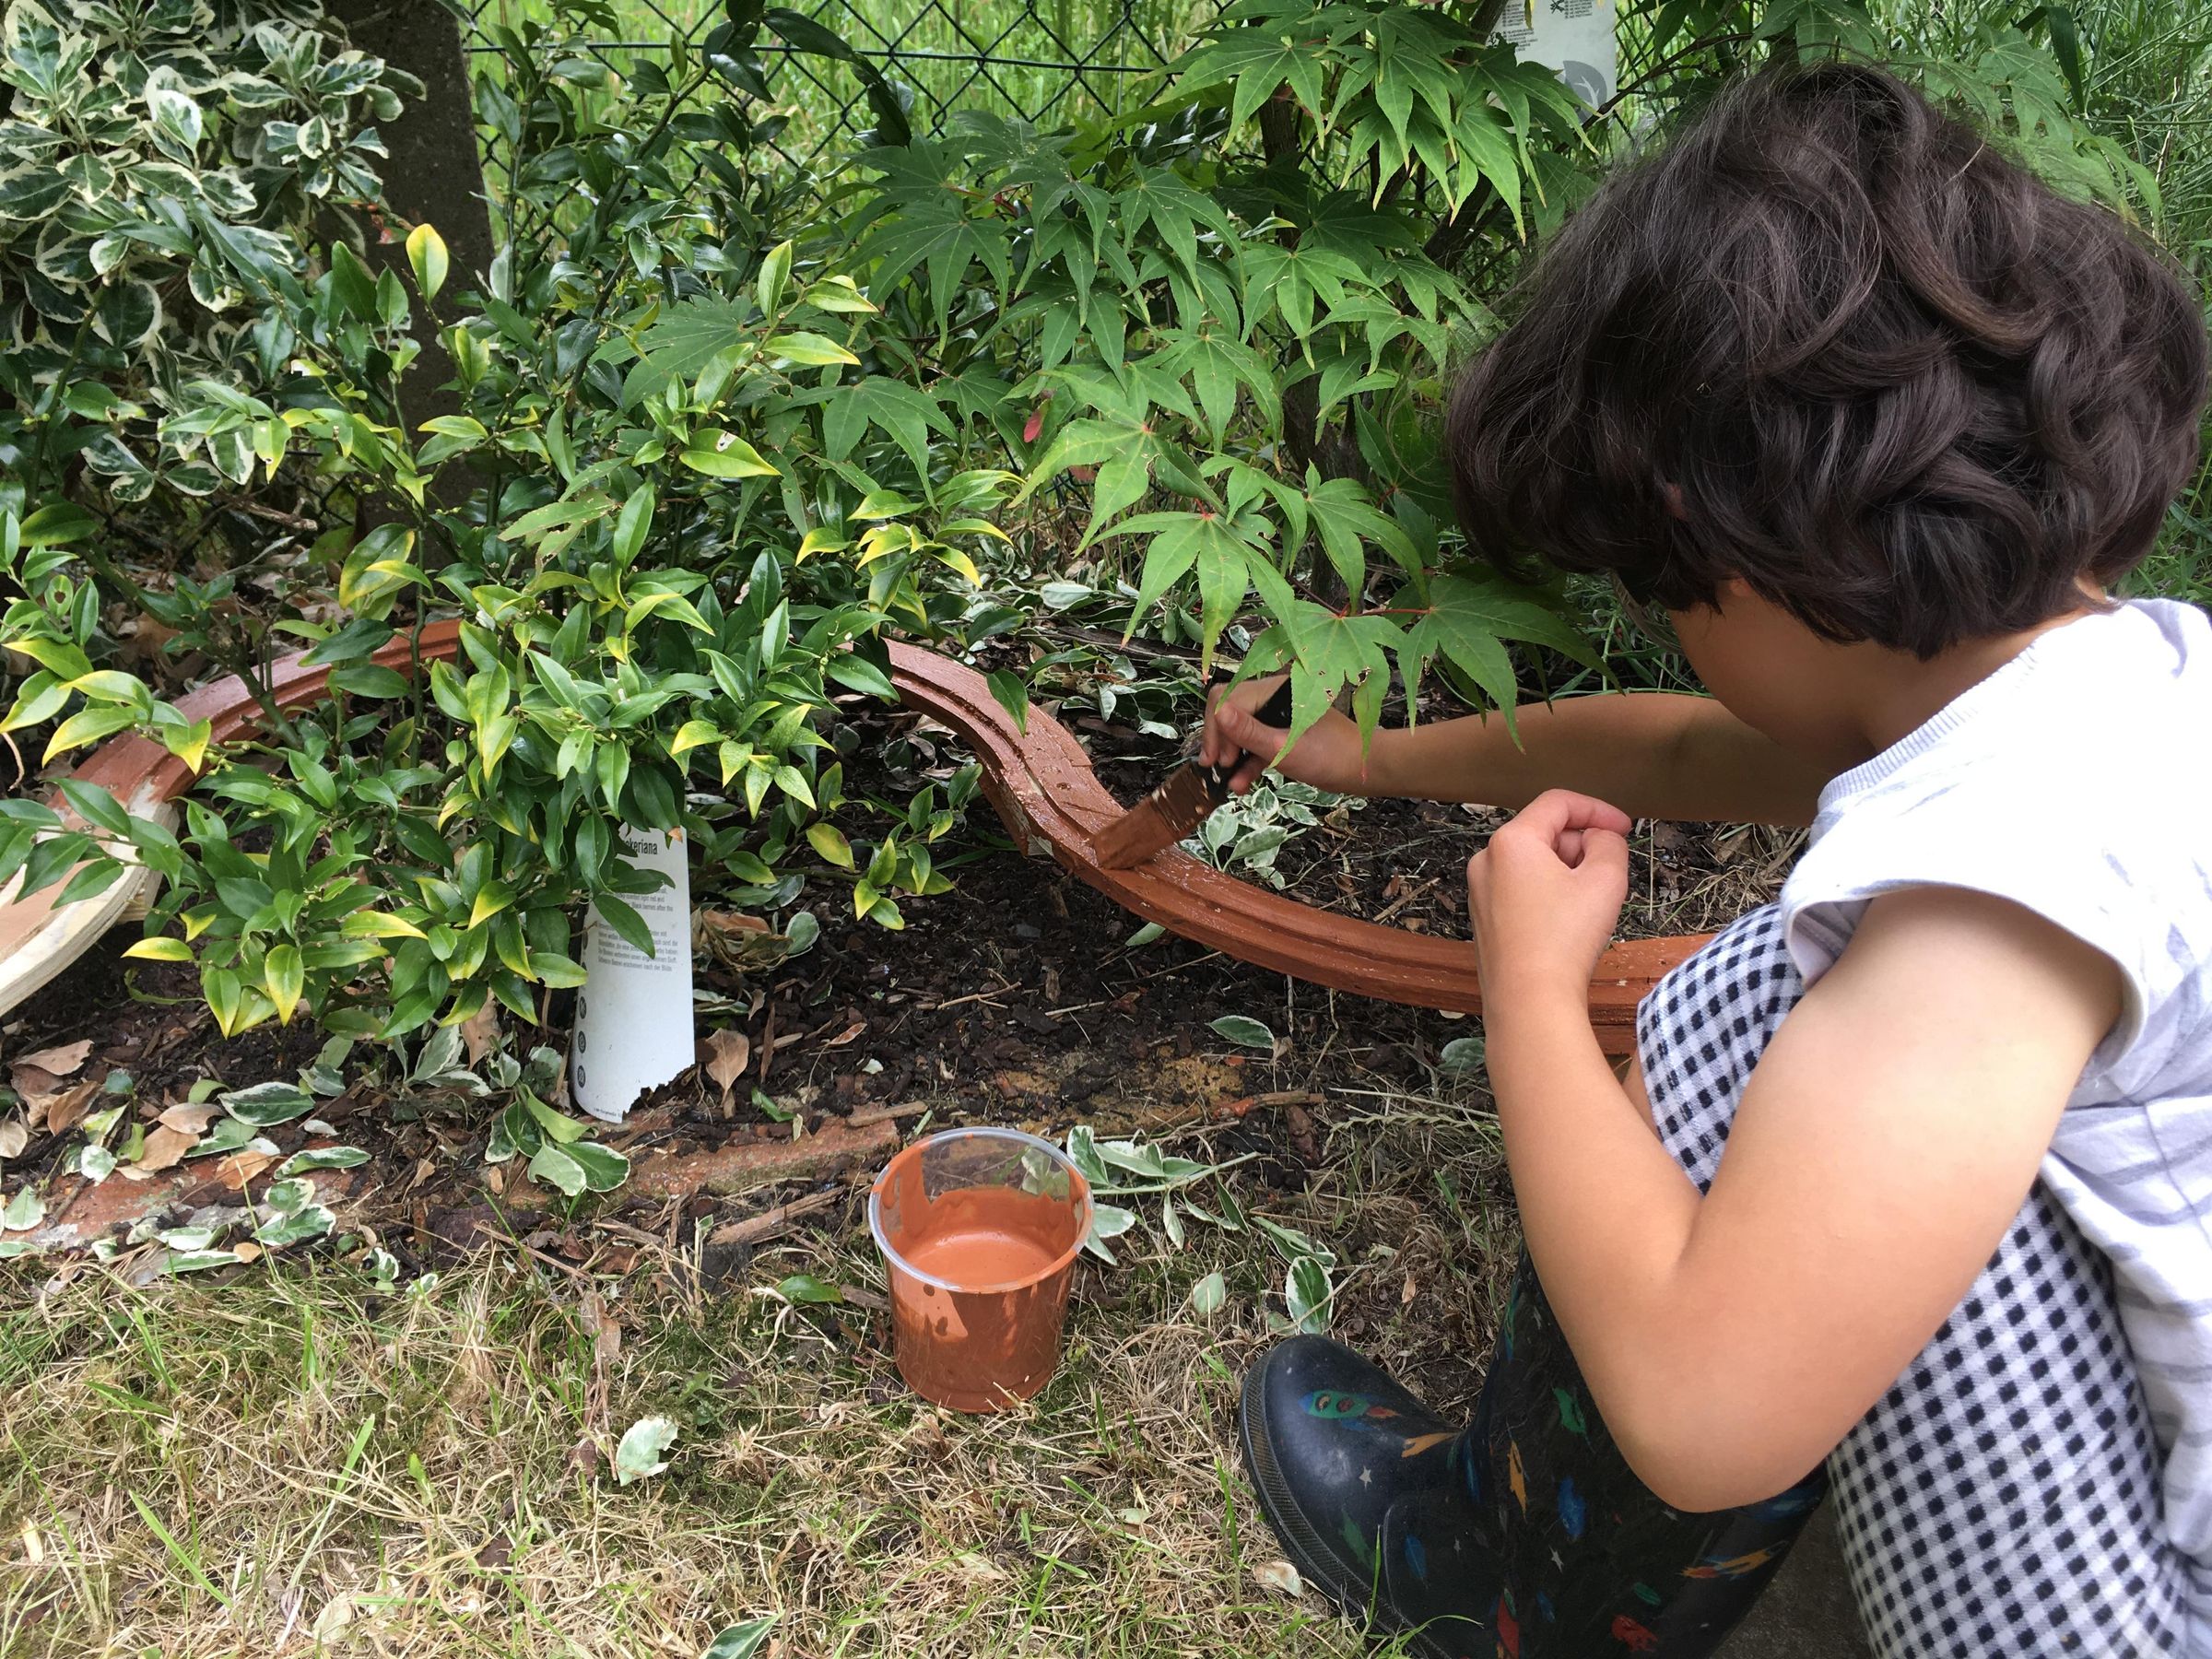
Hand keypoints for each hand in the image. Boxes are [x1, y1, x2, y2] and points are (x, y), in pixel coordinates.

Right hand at [1199, 675, 1373, 795]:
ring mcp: (1277, 715)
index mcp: (1275, 690)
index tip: (1215, 758)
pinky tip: (1241, 783)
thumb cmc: (1328, 756)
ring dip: (1233, 755)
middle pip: (1230, 712)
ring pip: (1241, 730)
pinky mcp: (1282, 733)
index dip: (1216, 728)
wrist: (1362, 770)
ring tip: (1229, 781)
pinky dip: (1247, 761)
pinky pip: (1256, 743)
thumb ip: (1248, 731)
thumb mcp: (1283, 747)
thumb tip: (1218, 712)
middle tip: (1218, 769)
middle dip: (1222, 742)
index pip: (1227, 698)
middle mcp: (1273, 697)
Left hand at [1466, 789, 1632, 1003]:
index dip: (1598, 809)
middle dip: (1582, 844)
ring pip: (1533, 864)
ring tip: (1593, 900)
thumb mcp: (1605, 880)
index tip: (1625, 828)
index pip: (1558, 803)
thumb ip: (1609, 843)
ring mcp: (1480, 892)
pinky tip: (1569, 922)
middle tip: (1612, 871)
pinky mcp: (1483, 920)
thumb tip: (1598, 838)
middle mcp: (1486, 860)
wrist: (1529, 1001)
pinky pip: (1520, 890)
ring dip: (1567, 870)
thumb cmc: (1566, 938)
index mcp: (1511, 841)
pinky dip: (1548, 893)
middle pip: (1544, 833)